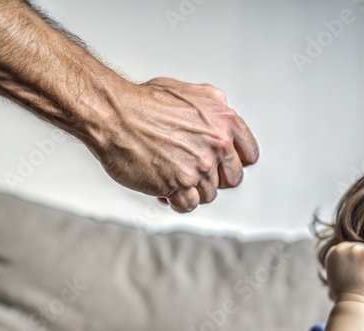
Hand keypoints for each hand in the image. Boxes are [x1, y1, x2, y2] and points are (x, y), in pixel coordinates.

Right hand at [90, 77, 258, 212]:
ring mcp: (199, 165)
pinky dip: (176, 202)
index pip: (248, 154)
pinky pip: (189, 205)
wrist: (115, 115)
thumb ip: (211, 109)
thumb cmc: (142, 102)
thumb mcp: (189, 92)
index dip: (233, 162)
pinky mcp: (180, 184)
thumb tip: (218, 121)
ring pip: (208, 194)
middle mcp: (216, 143)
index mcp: (224, 120)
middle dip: (213, 178)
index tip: (225, 167)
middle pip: (231, 179)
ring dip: (191, 190)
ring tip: (173, 177)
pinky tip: (166, 191)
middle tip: (195, 173)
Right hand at [325, 242, 363, 306]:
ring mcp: (359, 249)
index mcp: (335, 251)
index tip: (354, 279)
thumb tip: (356, 254)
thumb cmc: (348, 294)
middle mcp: (344, 247)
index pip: (357, 251)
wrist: (353, 305)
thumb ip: (345, 259)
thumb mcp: (339, 272)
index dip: (360, 267)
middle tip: (361, 281)